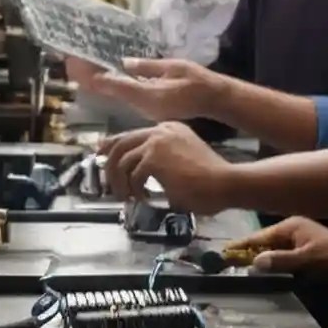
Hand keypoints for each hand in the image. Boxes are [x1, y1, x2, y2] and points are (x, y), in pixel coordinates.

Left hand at [85, 58, 227, 121]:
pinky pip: (131, 98)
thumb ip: (147, 67)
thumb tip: (124, 63)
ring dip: (106, 84)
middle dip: (95, 78)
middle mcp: (143, 106)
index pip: (115, 85)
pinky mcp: (153, 111)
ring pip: (121, 96)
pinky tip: (113, 78)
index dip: (95, 76)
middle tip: (75, 63)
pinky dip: (120, 88)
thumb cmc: (199, 81)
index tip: (76, 65)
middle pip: (113, 92)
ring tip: (89, 68)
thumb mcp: (174, 66)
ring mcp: (148, 111)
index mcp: (148, 94)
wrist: (216, 101)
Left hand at [99, 122, 232, 213]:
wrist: (225, 182)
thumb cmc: (212, 179)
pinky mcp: (153, 158)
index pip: (132, 134)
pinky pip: (133, 177)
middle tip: (108, 184)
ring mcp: (156, 142)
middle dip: (109, 165)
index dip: (113, 145)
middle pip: (120, 144)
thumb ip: (162, 161)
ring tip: (128, 198)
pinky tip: (145, 199)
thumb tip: (138, 174)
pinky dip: (136, 191)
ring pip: (121, 161)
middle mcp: (161, 130)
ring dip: (121, 183)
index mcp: (170, 128)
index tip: (102, 156)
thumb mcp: (183, 162)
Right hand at [227, 216, 327, 279]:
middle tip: (226, 267)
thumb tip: (254, 262)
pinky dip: (273, 265)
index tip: (222, 255)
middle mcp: (292, 230)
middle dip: (248, 255)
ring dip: (260, 262)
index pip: (258, 236)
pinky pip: (282, 258)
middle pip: (263, 244)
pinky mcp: (305, 252)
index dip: (240, 247)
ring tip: (239, 272)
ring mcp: (299, 241)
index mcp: (291, 226)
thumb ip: (280, 261)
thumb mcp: (307, 261)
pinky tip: (265, 275)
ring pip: (272, 252)